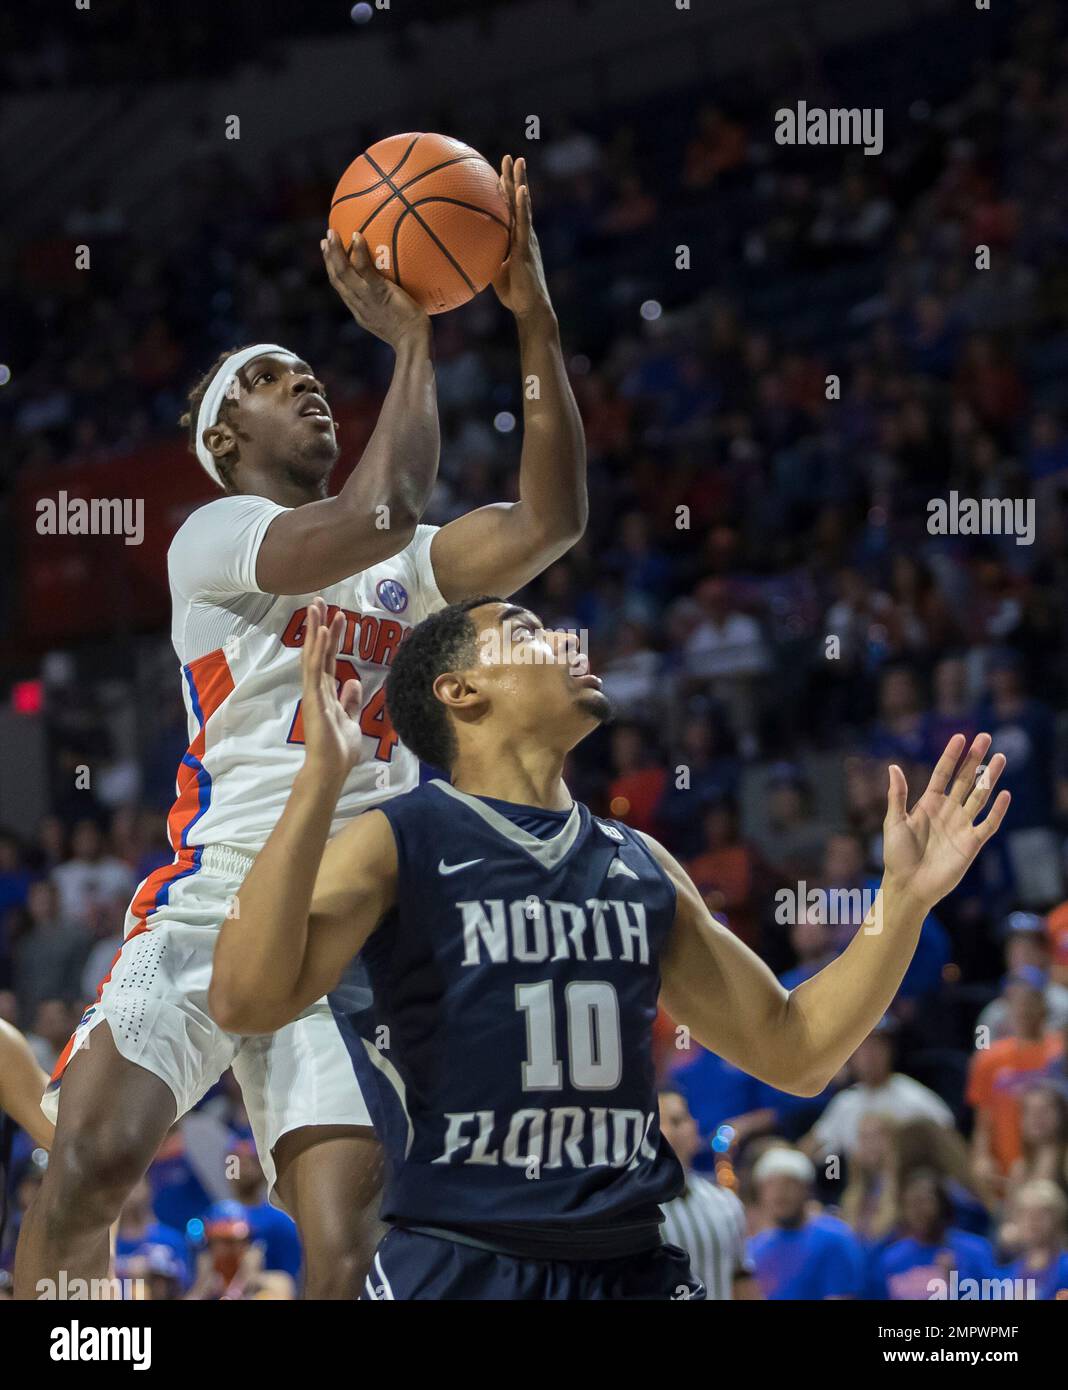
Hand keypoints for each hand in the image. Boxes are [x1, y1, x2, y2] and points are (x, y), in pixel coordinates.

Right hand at [299, 597, 363, 781]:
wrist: (331, 768)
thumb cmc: (340, 749)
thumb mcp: (351, 720)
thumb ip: (350, 701)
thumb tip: (352, 681)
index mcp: (326, 692)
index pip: (329, 658)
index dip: (333, 637)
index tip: (338, 617)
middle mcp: (317, 688)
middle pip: (317, 650)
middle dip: (319, 625)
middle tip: (320, 600)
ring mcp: (313, 692)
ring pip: (312, 654)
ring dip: (315, 629)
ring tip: (316, 606)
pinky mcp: (313, 698)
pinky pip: (315, 668)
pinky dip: (317, 649)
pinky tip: (321, 631)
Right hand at [321, 228, 428, 348]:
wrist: (412, 342)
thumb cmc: (411, 334)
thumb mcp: (395, 320)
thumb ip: (391, 306)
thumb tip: (401, 293)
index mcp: (359, 310)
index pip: (341, 289)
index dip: (333, 272)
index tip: (329, 256)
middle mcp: (357, 304)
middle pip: (336, 278)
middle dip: (328, 258)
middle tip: (325, 240)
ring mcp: (365, 298)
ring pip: (342, 272)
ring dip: (334, 251)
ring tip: (331, 233)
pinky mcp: (377, 292)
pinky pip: (364, 268)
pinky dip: (358, 251)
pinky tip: (356, 236)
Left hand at [492, 155, 551, 318]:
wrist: (529, 307)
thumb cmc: (513, 293)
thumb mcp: (494, 270)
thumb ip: (485, 256)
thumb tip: (466, 250)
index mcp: (517, 238)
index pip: (511, 209)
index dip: (507, 191)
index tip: (500, 172)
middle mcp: (524, 234)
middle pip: (519, 200)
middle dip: (514, 178)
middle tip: (510, 157)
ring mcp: (527, 238)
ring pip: (523, 205)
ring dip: (520, 182)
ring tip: (518, 162)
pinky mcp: (526, 247)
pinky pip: (524, 222)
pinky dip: (523, 205)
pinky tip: (522, 190)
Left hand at [882, 733, 1009, 911]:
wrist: (908, 886)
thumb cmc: (897, 856)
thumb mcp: (894, 821)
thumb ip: (898, 795)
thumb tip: (893, 766)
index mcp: (929, 803)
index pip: (943, 773)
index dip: (951, 755)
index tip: (960, 737)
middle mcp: (948, 811)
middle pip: (965, 779)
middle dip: (975, 759)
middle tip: (986, 737)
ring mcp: (961, 826)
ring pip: (980, 796)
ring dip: (990, 778)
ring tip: (1001, 757)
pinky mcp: (972, 843)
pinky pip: (988, 824)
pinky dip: (997, 810)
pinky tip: (1004, 794)